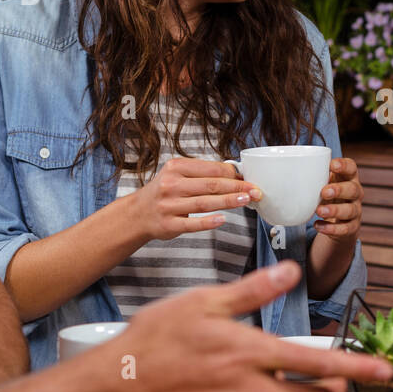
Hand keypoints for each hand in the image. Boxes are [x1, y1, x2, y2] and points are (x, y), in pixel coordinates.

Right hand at [90, 261, 392, 391]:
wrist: (118, 385)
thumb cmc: (157, 339)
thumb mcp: (206, 301)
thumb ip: (254, 290)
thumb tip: (291, 270)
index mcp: (254, 355)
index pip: (320, 365)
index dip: (357, 368)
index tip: (384, 371)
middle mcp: (253, 390)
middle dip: (335, 386)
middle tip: (339, 372)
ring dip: (294, 389)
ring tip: (278, 366)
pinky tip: (237, 378)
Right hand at [129, 157, 260, 241]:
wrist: (137, 214)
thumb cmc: (165, 192)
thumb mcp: (178, 175)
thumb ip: (202, 174)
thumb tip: (236, 174)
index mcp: (176, 167)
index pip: (211, 169)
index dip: (233, 174)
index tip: (249, 179)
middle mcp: (171, 184)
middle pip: (211, 185)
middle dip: (237, 187)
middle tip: (255, 191)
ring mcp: (168, 205)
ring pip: (204, 203)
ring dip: (228, 202)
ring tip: (246, 201)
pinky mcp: (168, 224)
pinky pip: (191, 223)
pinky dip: (208, 222)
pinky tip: (222, 220)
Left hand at [314, 157, 361, 240]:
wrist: (337, 220)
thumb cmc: (327, 195)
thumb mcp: (323, 183)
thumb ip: (312, 177)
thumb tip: (283, 171)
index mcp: (348, 178)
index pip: (352, 168)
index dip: (344, 166)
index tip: (332, 165)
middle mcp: (356, 193)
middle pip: (353, 190)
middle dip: (339, 190)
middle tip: (324, 192)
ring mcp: (355, 211)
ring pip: (350, 210)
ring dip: (334, 210)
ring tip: (319, 211)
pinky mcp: (352, 227)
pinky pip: (345, 229)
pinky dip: (331, 229)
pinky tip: (318, 226)